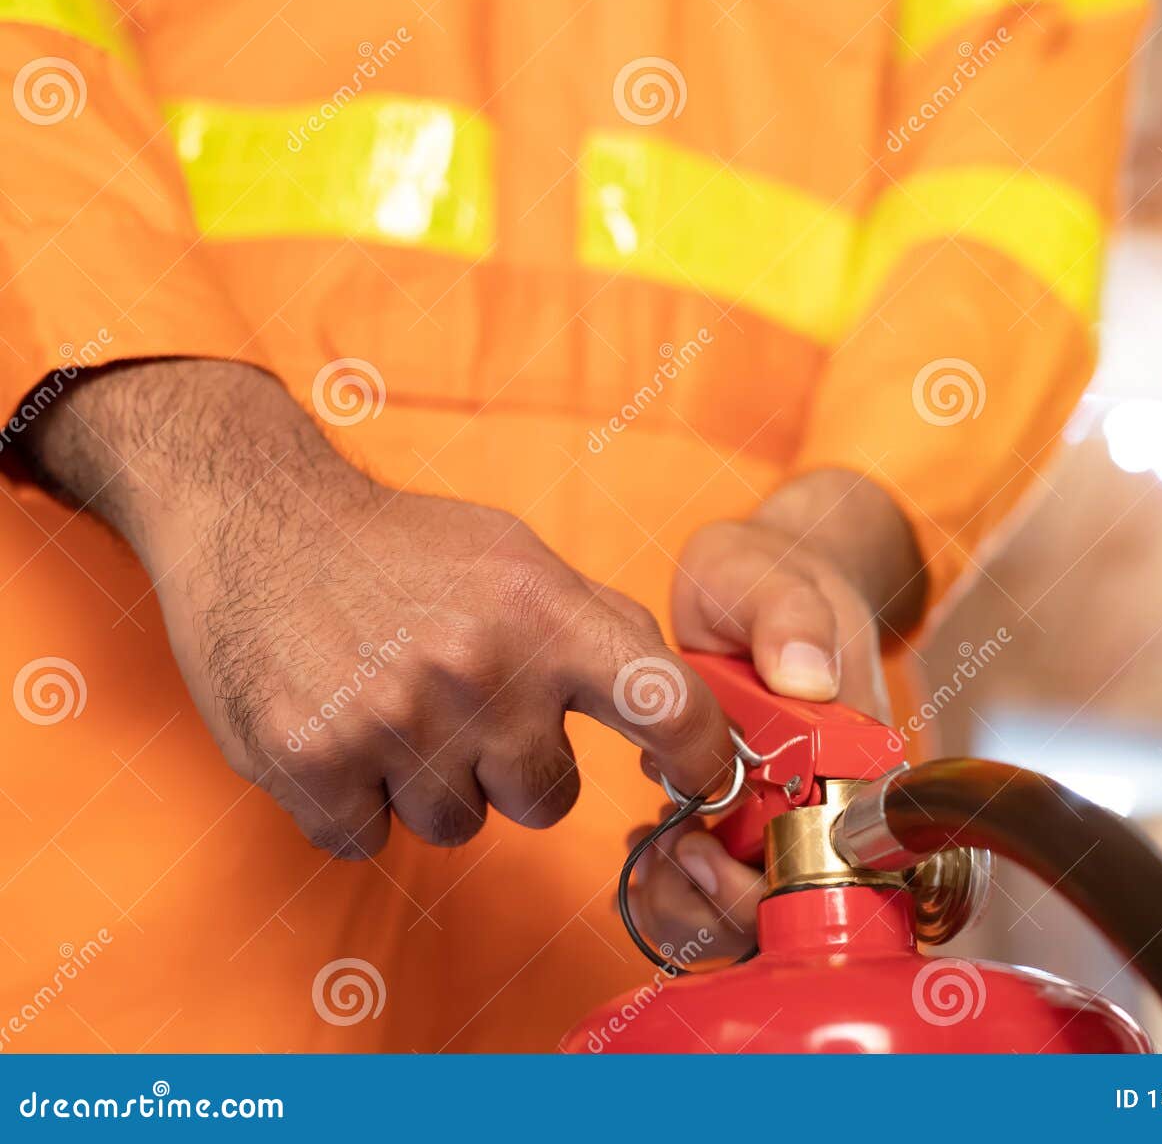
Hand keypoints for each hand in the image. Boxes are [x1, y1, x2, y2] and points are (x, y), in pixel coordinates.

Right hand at [19, 360, 734, 857]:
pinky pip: (370, 839)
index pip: (663, 703)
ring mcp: (392, 720)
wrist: (259, 522)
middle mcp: (478, 669)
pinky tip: (340, 731)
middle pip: (547, 799)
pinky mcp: (312, 760)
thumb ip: (600, 629)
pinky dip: (356, 803)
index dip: (699, 758)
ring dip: (432, 785)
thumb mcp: (518, 558)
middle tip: (463, 703)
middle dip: (515, 767)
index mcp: (543, 613)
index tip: (703, 783)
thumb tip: (681, 710)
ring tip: (392, 705)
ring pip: (457, 826)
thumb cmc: (405, 551)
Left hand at [626, 469, 926, 956]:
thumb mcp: (773, 577)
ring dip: (695, 905)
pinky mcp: (746, 824)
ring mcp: (788, 816)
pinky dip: (676, 893)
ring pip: (757, 916)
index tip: (710, 844)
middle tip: (672, 849)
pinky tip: (646, 850)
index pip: (849, 855)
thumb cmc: (767, 576)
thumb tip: (809, 678)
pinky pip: (720, 895)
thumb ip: (791, 616)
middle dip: (726, 902)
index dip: (782, 877)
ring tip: (652, 852)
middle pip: (801, 906)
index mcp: (859, 750)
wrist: (746, 582)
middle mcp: (833, 797)